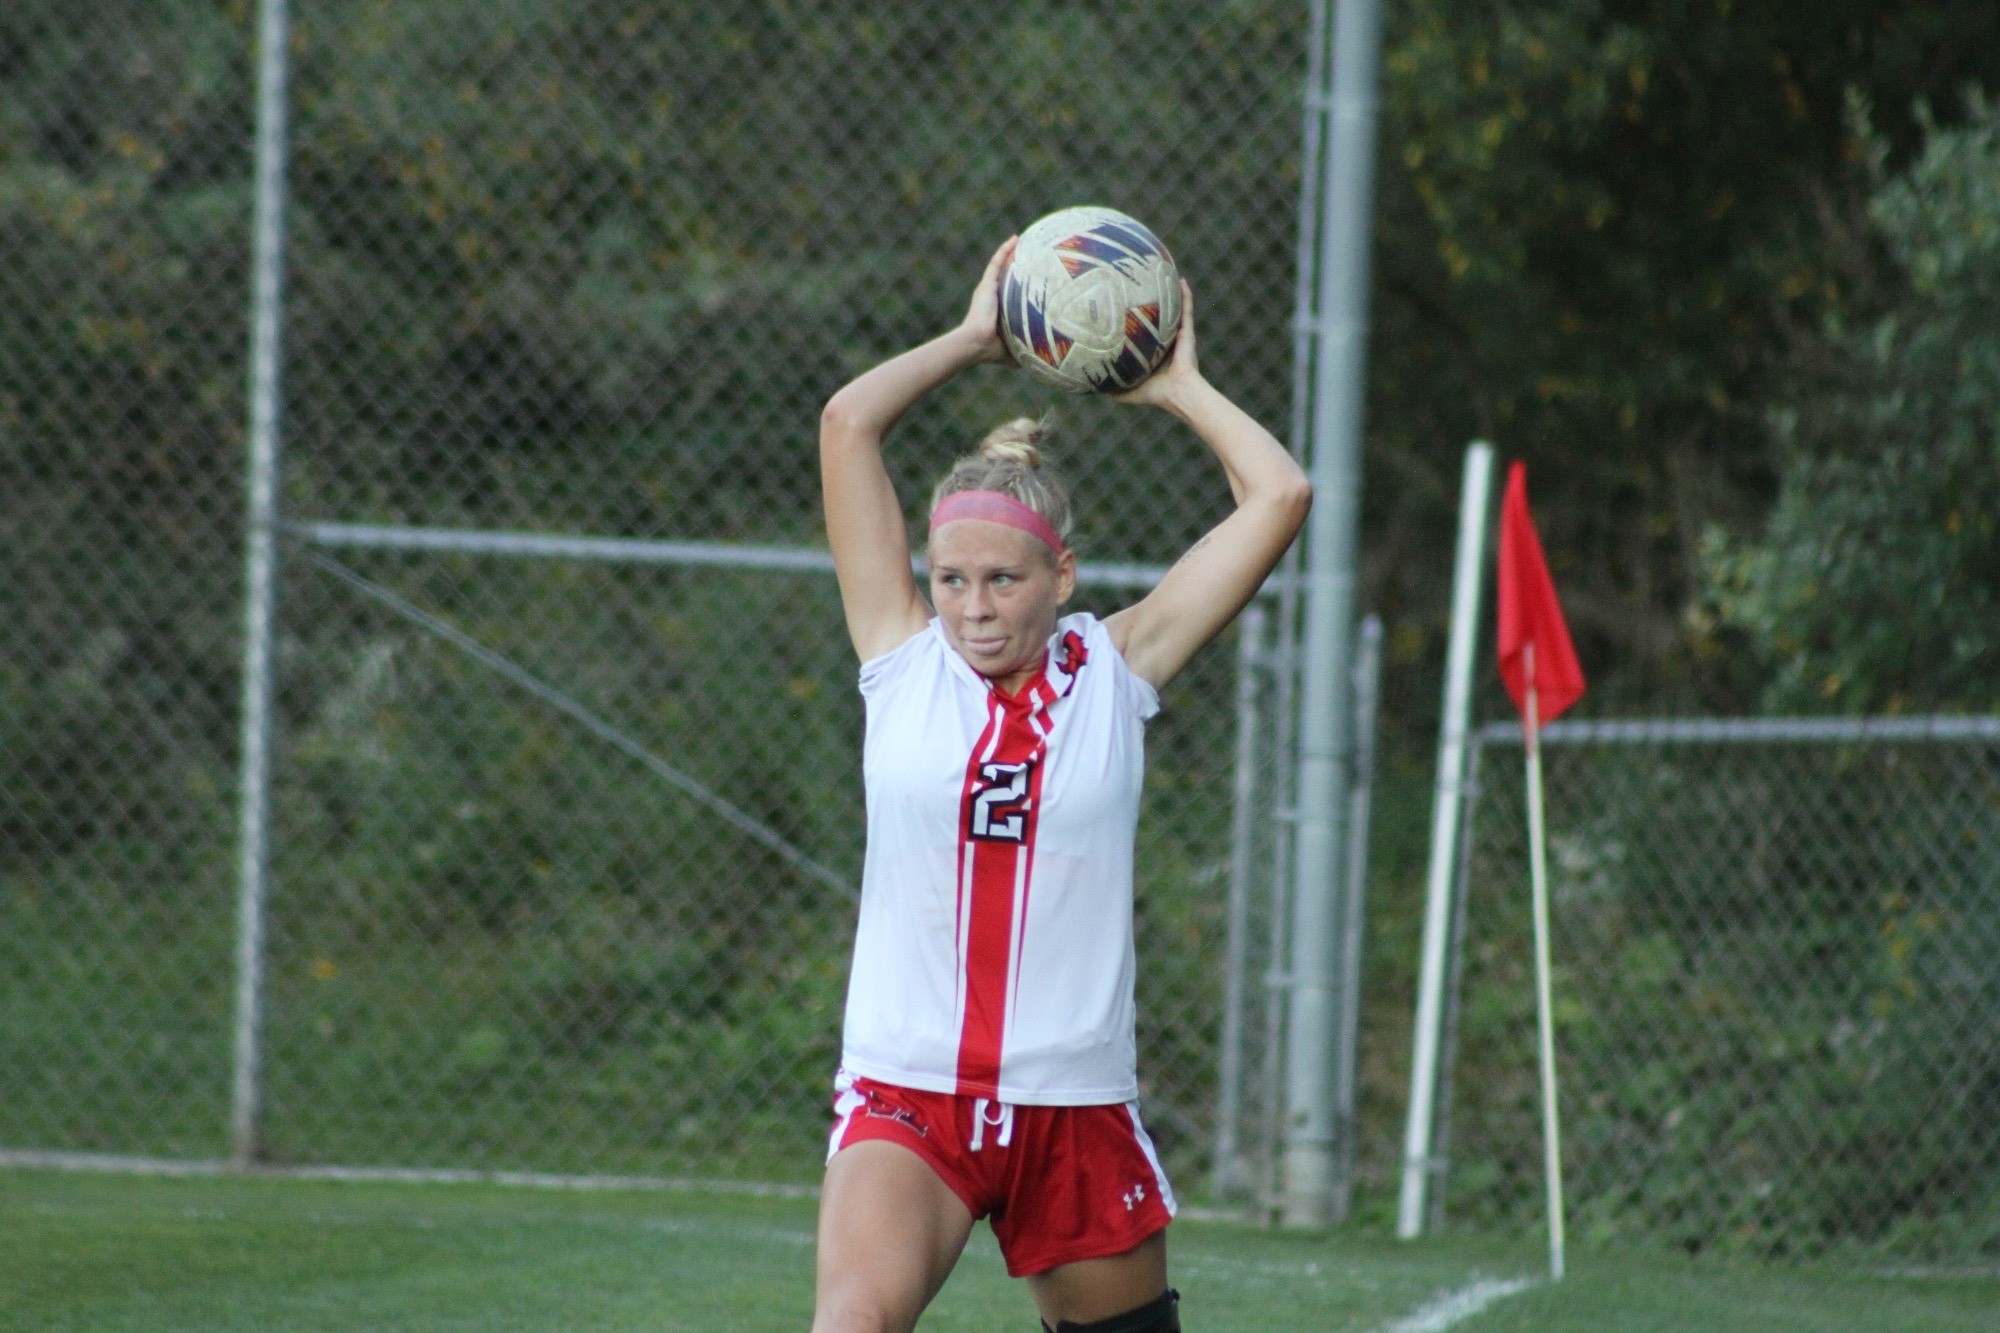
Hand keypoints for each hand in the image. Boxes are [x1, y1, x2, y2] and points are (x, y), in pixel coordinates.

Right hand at [956, 235, 1018, 365]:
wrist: (977, 343)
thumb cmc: (993, 350)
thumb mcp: (1014, 350)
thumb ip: (1026, 352)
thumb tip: (1043, 362)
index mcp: (997, 310)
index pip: (1009, 294)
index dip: (1018, 286)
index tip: (1030, 279)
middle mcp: (991, 297)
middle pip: (1005, 277)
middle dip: (1015, 266)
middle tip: (1030, 256)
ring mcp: (988, 290)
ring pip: (1000, 266)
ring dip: (1010, 254)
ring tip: (1022, 242)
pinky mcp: (986, 285)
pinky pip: (996, 263)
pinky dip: (1005, 251)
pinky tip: (1015, 240)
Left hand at [1110, 279, 1201, 408]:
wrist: (1177, 393)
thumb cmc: (1154, 393)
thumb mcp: (1126, 391)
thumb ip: (1110, 388)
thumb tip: (1088, 385)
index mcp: (1153, 354)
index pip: (1142, 335)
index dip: (1133, 323)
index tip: (1120, 309)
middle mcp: (1166, 343)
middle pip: (1157, 319)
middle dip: (1151, 304)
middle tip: (1138, 287)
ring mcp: (1178, 336)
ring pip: (1173, 310)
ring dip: (1170, 294)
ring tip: (1162, 276)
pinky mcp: (1187, 332)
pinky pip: (1186, 309)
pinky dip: (1185, 295)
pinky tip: (1180, 281)